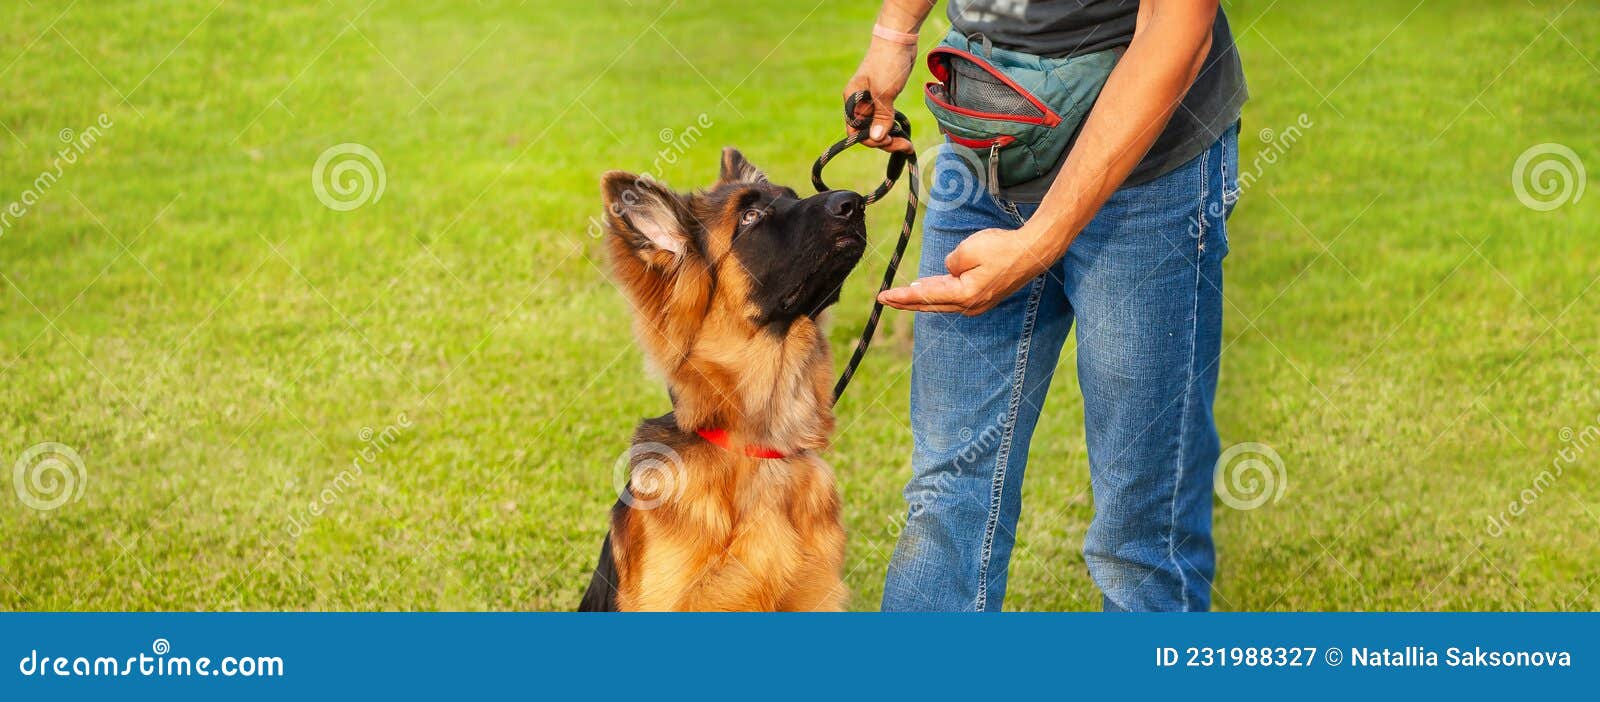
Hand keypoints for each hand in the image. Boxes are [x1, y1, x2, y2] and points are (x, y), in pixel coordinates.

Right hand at [843, 36, 915, 152]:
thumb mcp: (885, 92)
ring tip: (907, 142)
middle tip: (907, 145)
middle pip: (867, 132)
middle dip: (885, 141)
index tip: (892, 141)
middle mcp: (859, 104)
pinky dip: (893, 126)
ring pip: (877, 127)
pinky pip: (884, 118)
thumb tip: (877, 138)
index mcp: (853, 101)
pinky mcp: (882, 97)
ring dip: (890, 136)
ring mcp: (871, 101)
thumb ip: (881, 116)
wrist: (899, 40)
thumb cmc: (888, 63)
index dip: (873, 140)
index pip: (856, 132)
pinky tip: (903, 129)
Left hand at [878, 225, 1066, 315]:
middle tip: (885, 300)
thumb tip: (948, 270)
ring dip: (922, 299)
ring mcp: (978, 303)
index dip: (901, 297)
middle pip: (930, 305)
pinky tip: (929, 292)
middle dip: (906, 302)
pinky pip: (954, 297)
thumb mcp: (969, 250)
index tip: (883, 297)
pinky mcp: (984, 296)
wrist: (1034, 252)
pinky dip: (939, 295)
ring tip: (903, 297)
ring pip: (942, 302)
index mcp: (964, 295)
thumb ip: (951, 263)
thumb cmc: (1002, 248)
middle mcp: (970, 305)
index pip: (925, 297)